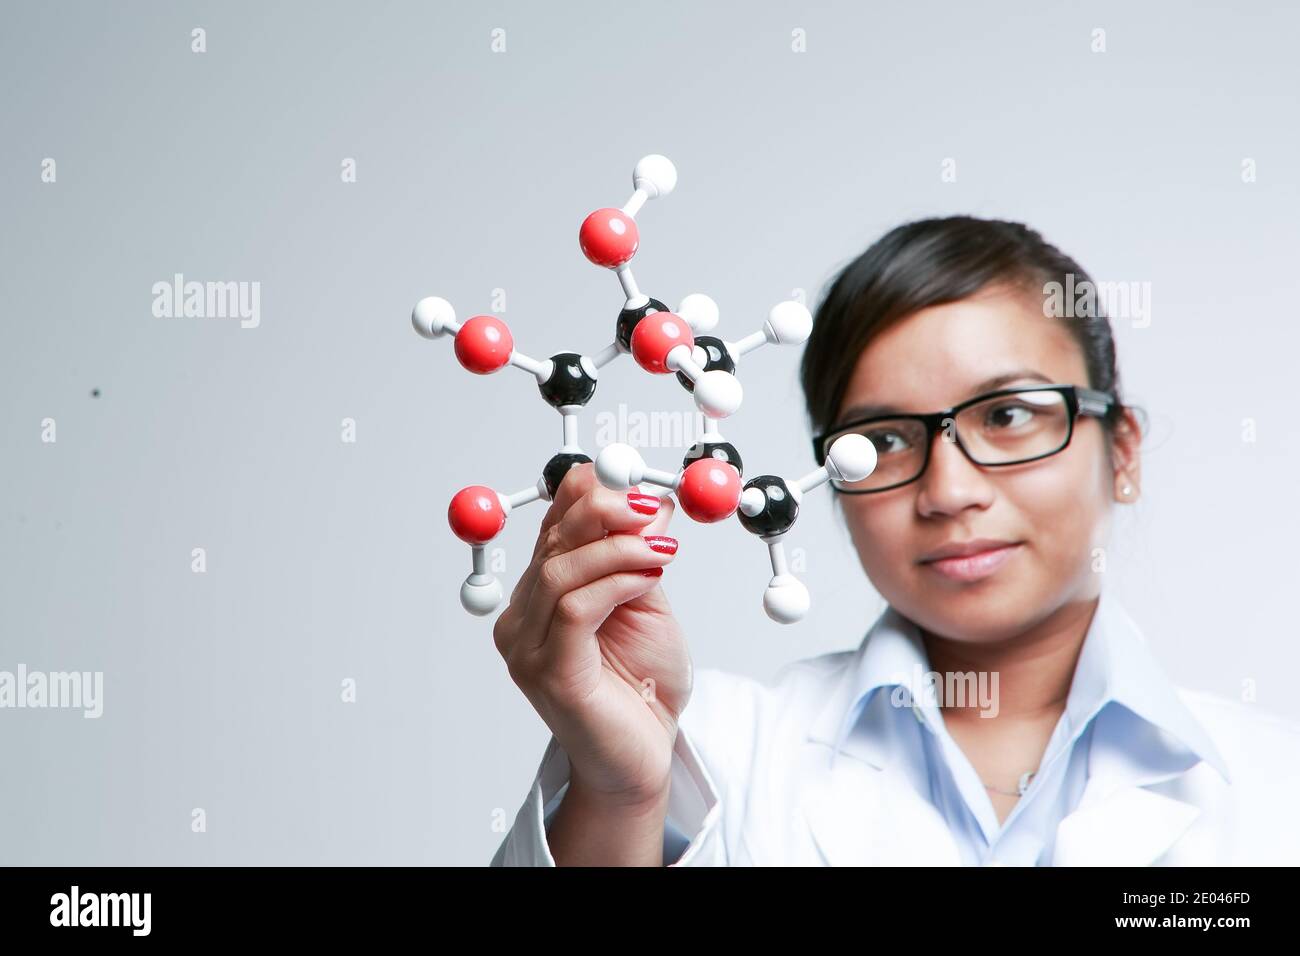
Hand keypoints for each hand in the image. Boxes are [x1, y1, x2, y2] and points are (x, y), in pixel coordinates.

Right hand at [493, 462, 689, 806]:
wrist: (644, 758)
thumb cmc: (643, 689)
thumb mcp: (647, 605)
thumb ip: (641, 558)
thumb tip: (654, 504)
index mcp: (539, 596)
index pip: (551, 526)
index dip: (586, 493)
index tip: (634, 483)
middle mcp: (522, 618)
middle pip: (551, 541)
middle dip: (604, 512)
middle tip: (650, 508)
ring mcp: (527, 647)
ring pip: (560, 571)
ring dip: (618, 548)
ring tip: (662, 550)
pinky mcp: (547, 672)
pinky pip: (574, 609)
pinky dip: (616, 582)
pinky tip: (650, 578)